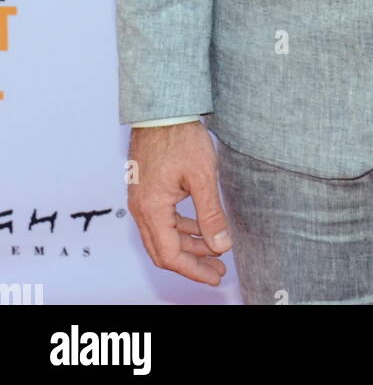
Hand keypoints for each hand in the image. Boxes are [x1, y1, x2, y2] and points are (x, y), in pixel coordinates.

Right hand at [127, 120, 232, 285]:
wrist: (162, 109)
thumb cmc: (180, 137)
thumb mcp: (203, 176)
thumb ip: (211, 214)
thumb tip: (221, 245)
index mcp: (151, 209)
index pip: (170, 255)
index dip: (194, 270)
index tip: (215, 275)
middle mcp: (140, 209)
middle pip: (164, 250)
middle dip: (192, 263)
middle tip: (218, 269)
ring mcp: (141, 199)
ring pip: (163, 235)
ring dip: (188, 245)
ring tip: (215, 248)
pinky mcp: (146, 189)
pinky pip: (162, 219)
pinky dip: (181, 228)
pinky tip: (199, 227)